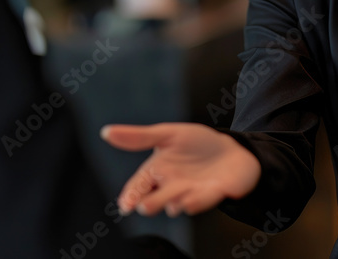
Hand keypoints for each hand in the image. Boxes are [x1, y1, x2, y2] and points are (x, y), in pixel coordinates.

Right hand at [101, 122, 260, 216]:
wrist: (232, 150)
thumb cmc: (197, 144)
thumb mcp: (168, 134)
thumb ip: (139, 137)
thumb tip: (105, 132)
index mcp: (157, 172)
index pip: (138, 186)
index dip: (131, 196)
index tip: (126, 204)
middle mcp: (171, 187)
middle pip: (157, 199)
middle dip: (151, 203)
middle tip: (144, 206)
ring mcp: (192, 193)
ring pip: (179, 203)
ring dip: (175, 203)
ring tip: (172, 202)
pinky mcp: (213, 195)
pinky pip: (204, 200)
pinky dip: (197, 201)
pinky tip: (190, 200)